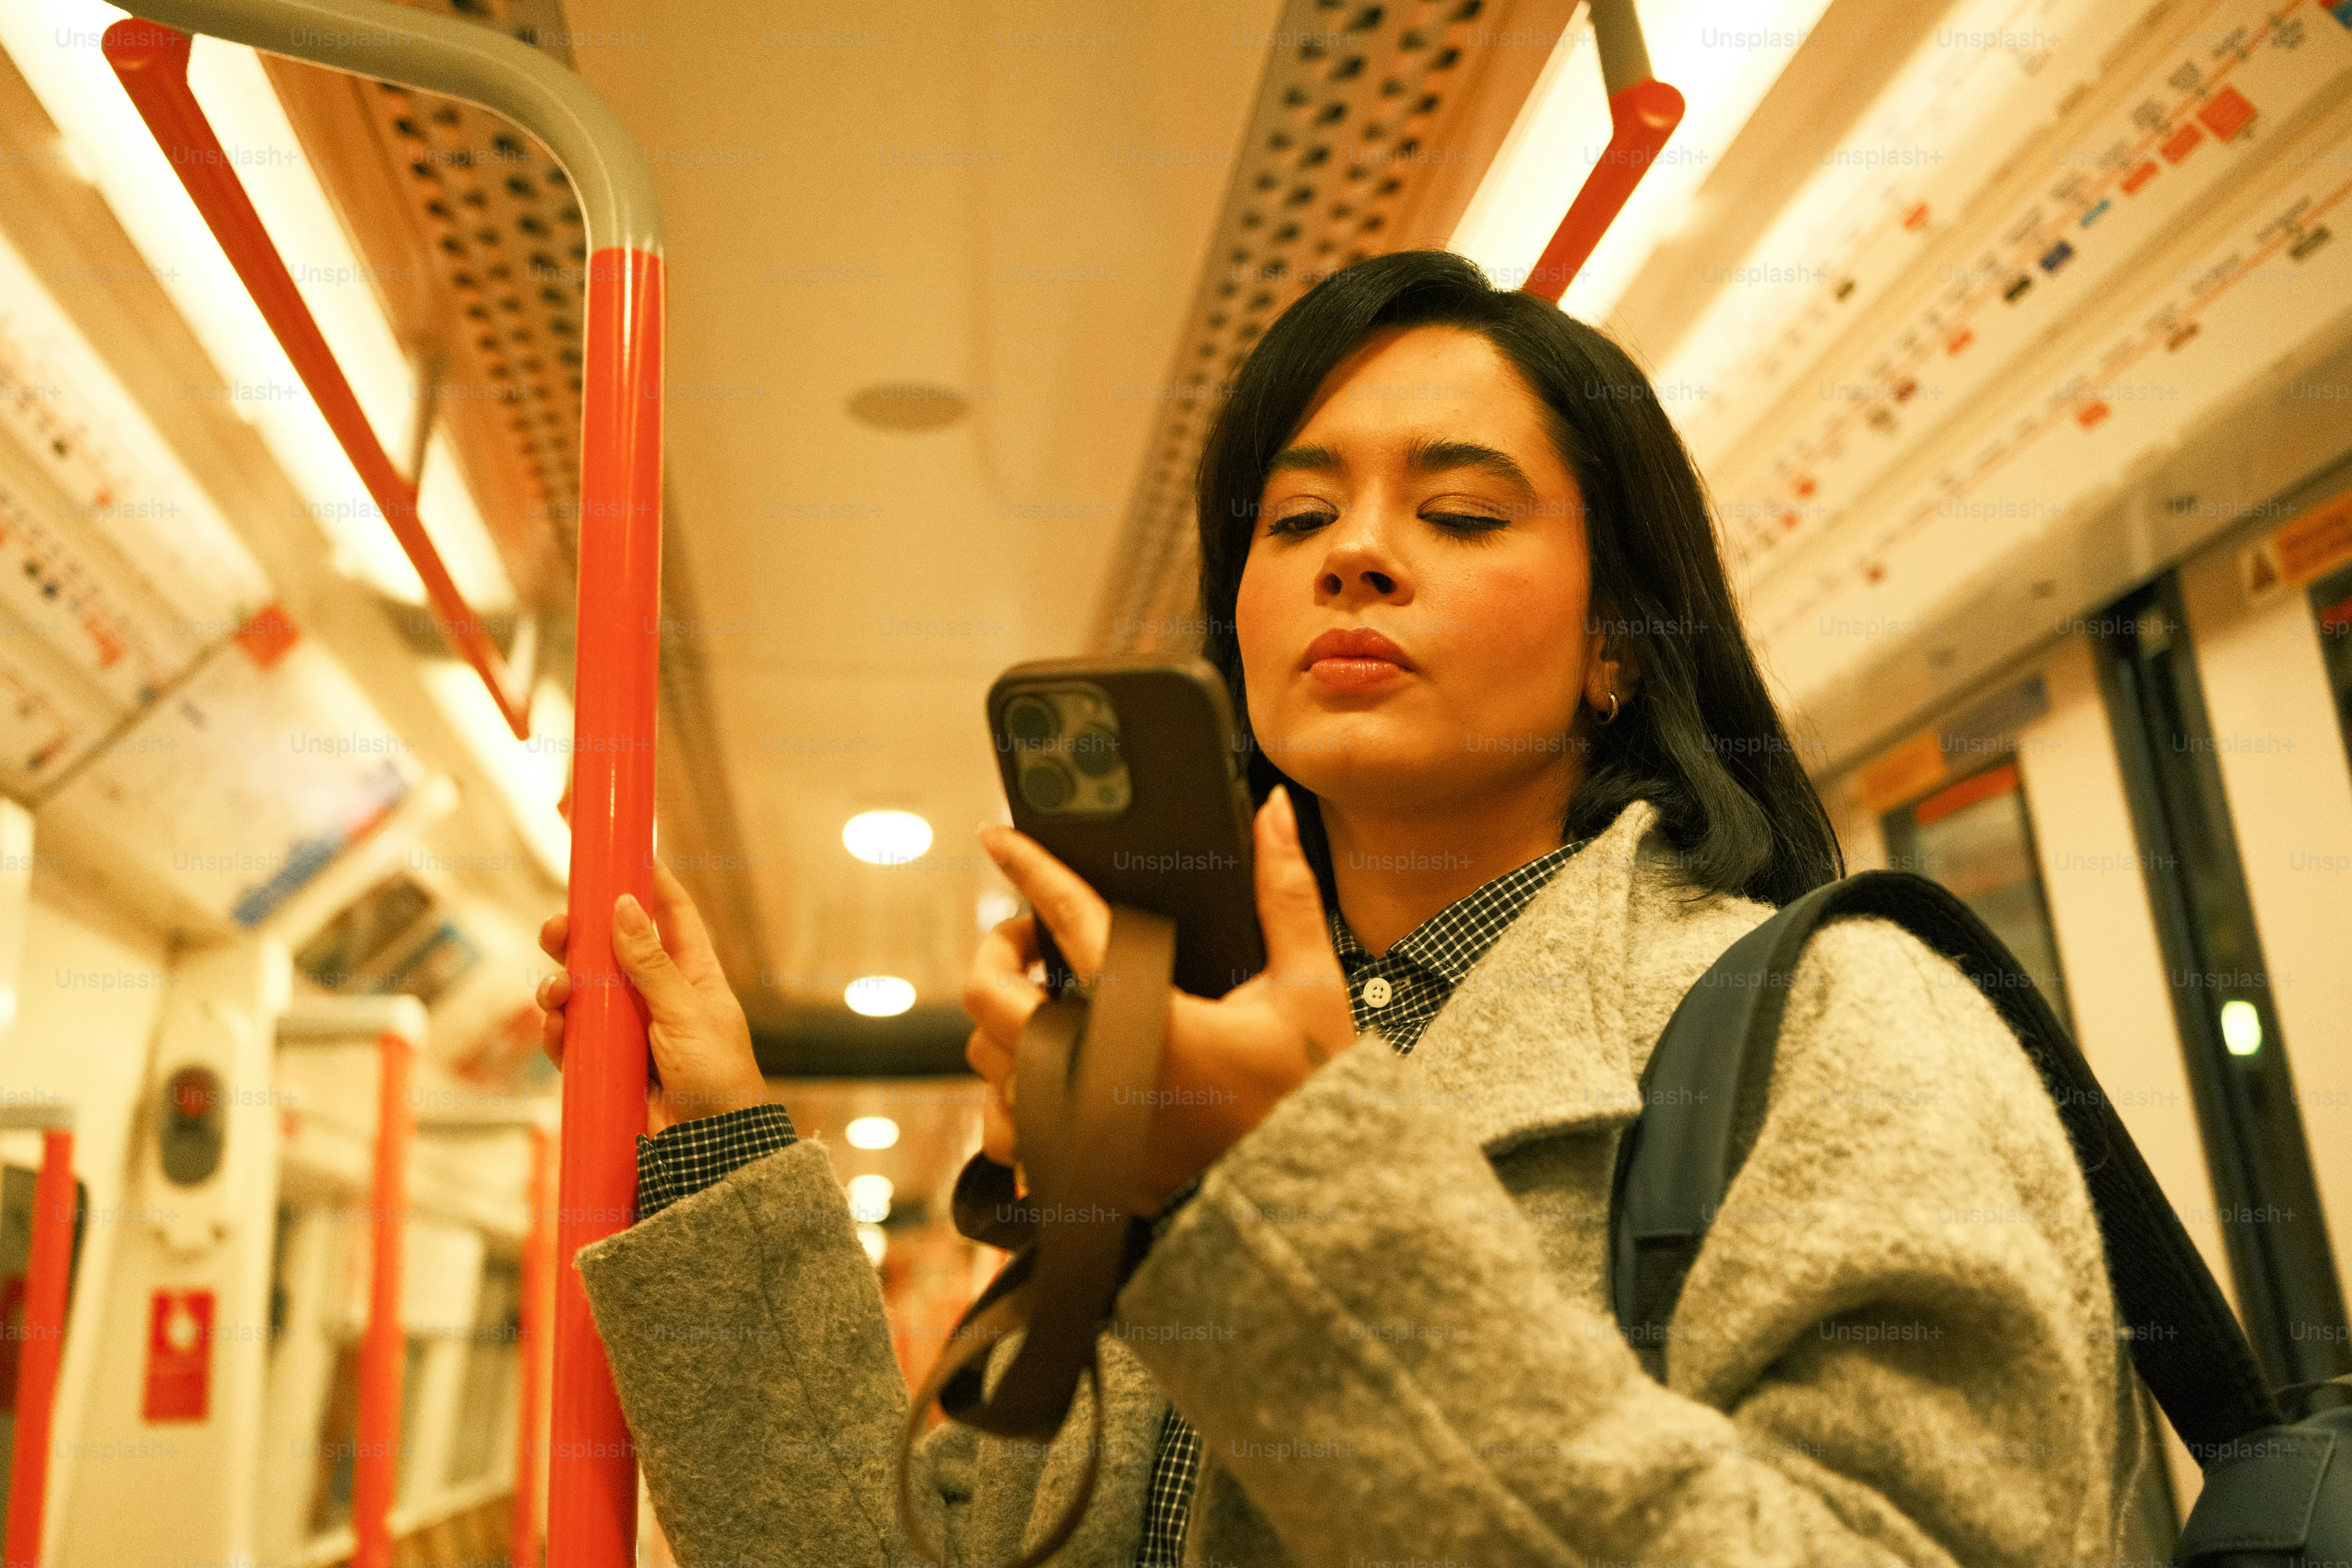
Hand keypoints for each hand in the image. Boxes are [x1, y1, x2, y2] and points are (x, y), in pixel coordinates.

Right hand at [536, 857, 768, 1134]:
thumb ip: (650, 963)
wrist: (709, 1151)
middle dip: (581, 935)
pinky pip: (571, 1038)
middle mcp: (657, 996)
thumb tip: (624, 906)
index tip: (622, 854)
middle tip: (557, 928)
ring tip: (556, 991)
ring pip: (583, 991)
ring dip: (562, 983)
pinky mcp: (605, 1065)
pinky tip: (554, 1025)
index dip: (649, 883)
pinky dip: (557, 1029)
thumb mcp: (687, 1013)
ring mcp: (628, 1030)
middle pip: (612, 949)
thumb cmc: (718, 1077)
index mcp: (692, 975)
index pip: (671, 915)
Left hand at [959, 785, 1355, 1213]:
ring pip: (989, 1065)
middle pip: (993, 999)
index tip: (999, 840)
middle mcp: (1100, 1082)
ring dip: (1005, 1026)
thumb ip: (1286, 894)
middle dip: (999, 951)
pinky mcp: (1077, 1179)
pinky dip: (1010, 1102)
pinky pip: (1003, 1137)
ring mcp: (1080, 1137)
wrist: (1313, 1201)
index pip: (1071, 926)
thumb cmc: (1312, 1096)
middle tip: (1030, 937)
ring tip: (1040, 1003)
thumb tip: (1274, 809)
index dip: (1030, 871)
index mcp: (1153, 1026)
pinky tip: (1041, 1080)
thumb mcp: (1312, 989)